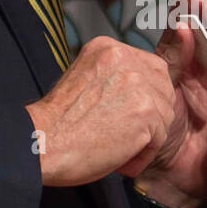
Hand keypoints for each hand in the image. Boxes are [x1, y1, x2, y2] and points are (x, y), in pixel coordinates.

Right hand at [26, 35, 175, 186]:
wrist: (43, 142)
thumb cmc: (58, 122)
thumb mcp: (84, 79)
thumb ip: (111, 77)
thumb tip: (139, 90)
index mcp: (107, 47)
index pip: (150, 67)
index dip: (146, 95)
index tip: (130, 114)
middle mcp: (125, 58)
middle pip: (163, 88)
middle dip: (151, 116)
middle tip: (125, 135)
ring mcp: (137, 83)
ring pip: (164, 114)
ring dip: (146, 138)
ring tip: (117, 149)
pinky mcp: (145, 112)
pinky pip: (159, 137)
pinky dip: (142, 155)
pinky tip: (120, 160)